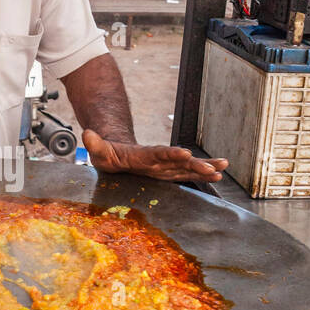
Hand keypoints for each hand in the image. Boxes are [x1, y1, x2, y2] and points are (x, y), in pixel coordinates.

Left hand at [83, 129, 227, 181]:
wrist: (117, 152)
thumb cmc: (107, 154)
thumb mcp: (98, 151)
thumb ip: (94, 144)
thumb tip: (86, 133)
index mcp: (142, 155)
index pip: (157, 153)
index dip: (170, 153)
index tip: (184, 153)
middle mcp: (158, 159)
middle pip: (178, 161)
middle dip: (195, 164)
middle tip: (212, 166)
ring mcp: (165, 166)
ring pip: (187, 167)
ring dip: (204, 167)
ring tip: (222, 168)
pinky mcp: (169, 172)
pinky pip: (187, 174)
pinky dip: (202, 175)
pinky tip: (218, 176)